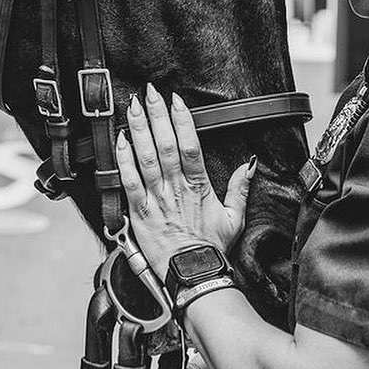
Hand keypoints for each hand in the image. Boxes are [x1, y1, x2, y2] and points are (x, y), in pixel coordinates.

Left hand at [116, 84, 255, 278]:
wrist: (193, 276)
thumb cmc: (210, 249)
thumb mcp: (234, 218)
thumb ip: (239, 188)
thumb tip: (249, 165)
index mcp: (198, 187)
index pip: (190, 146)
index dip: (182, 121)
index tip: (176, 100)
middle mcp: (175, 189)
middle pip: (165, 145)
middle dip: (157, 116)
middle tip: (150, 93)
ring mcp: (155, 199)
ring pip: (145, 158)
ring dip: (139, 130)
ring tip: (134, 108)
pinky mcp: (138, 212)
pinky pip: (128, 181)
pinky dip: (123, 159)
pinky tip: (120, 140)